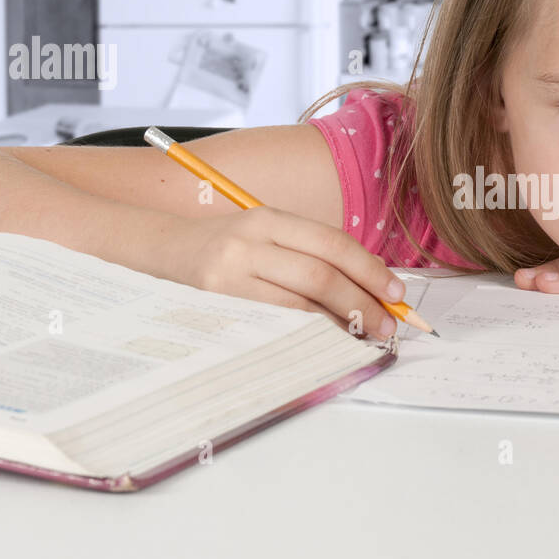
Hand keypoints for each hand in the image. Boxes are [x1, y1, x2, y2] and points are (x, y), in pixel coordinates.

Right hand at [156, 206, 405, 338]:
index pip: (331, 243)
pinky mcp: (217, 306)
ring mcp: (228, 276)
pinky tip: (327, 341)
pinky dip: (308, 334)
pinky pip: (274, 326)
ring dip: (340, 324)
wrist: (161, 253)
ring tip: (366, 335)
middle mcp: (248, 243)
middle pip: (319, 275)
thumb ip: (311, 253)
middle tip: (389, 323)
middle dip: (362, 301)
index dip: (369, 269)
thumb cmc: (227, 248)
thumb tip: (372, 286)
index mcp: (268, 218)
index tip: (397, 292)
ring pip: (298, 305)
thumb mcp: (266, 235)